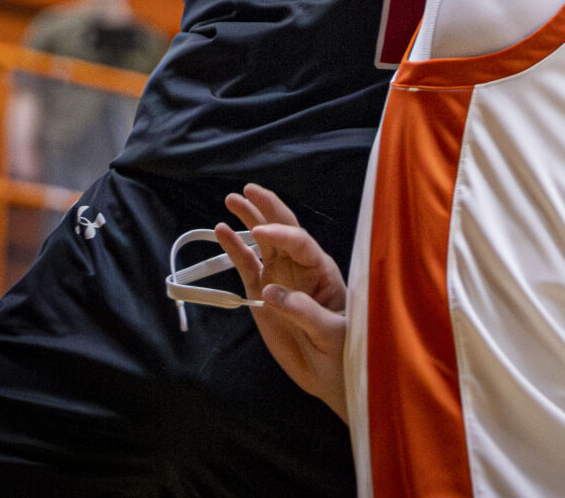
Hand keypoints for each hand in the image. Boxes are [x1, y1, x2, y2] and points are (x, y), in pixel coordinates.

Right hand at [216, 184, 348, 421]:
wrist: (331, 375)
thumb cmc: (342, 349)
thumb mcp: (332, 333)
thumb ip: (305, 312)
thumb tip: (269, 291)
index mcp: (321, 269)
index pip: (300, 242)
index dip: (281, 234)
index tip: (260, 233)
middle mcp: (299, 267)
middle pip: (283, 230)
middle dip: (267, 208)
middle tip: (248, 190)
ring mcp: (279, 278)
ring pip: (262, 243)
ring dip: (248, 220)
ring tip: (231, 199)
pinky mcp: (261, 294)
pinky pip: (247, 266)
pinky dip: (234, 249)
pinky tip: (222, 231)